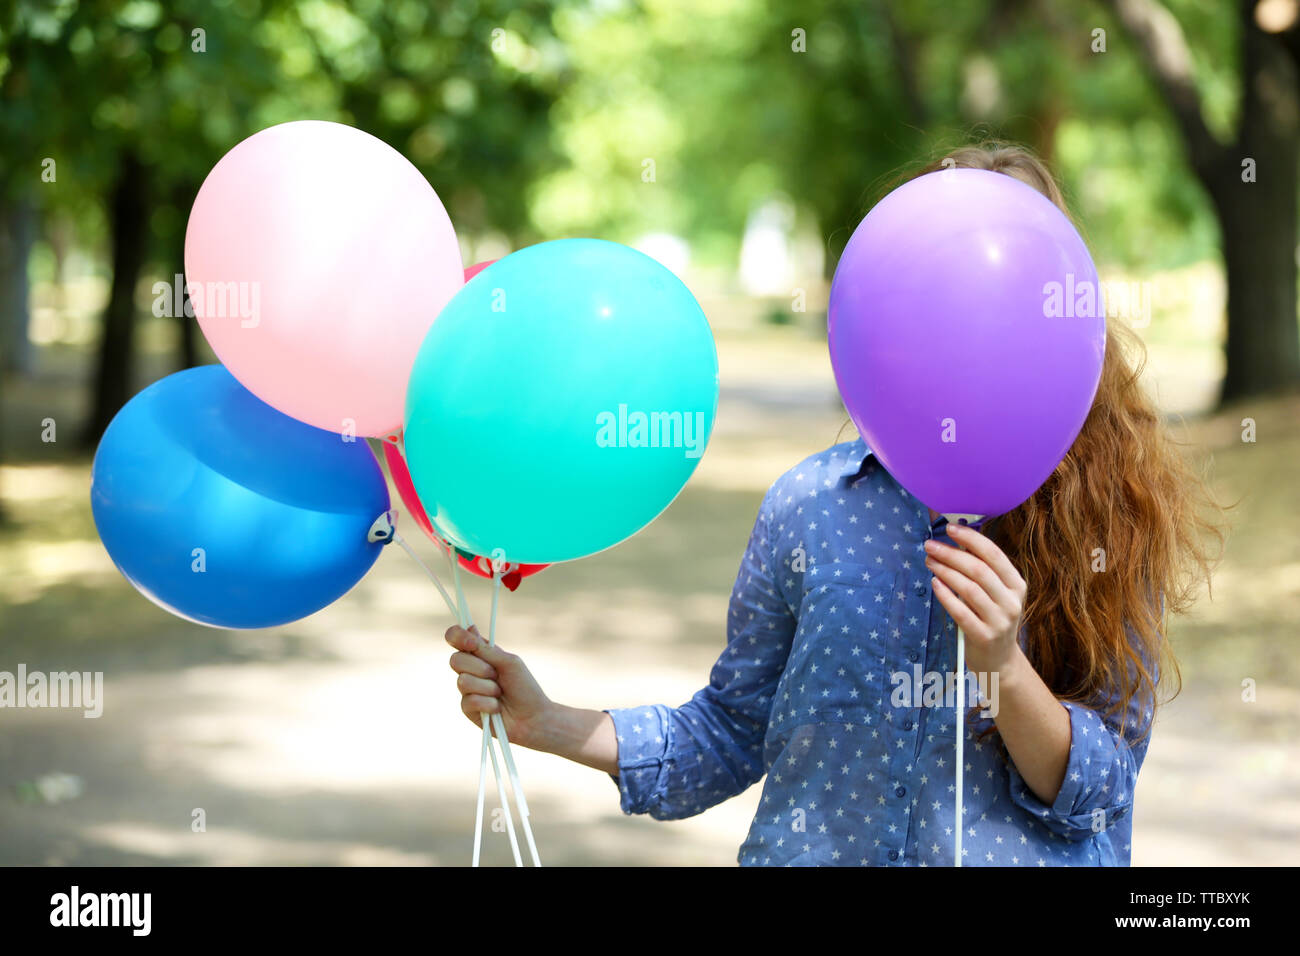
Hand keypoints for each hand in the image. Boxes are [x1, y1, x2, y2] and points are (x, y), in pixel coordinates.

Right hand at [445, 625, 555, 751]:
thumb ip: (486, 649)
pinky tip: (497, 708)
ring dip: (488, 687)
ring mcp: (467, 689)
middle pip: (455, 659)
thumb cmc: (524, 687)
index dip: (457, 637)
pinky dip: (488, 704)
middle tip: (497, 675)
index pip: (455, 637)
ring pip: (462, 681)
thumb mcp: (508, 662)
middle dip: (480, 668)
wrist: (533, 717)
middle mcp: (470, 669)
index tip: (472, 644)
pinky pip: (469, 700)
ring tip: (500, 693)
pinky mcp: (467, 708)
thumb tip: (469, 627)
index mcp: (480, 654)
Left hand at [923, 523, 1027, 676]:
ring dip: (945, 571)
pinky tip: (934, 584)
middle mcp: (1012, 602)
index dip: (971, 539)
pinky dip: (946, 595)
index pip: (994, 554)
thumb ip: (983, 571)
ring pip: (969, 588)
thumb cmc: (992, 618)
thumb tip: (957, 541)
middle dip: (951, 554)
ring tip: (929, 561)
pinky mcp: (984, 636)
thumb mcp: (997, 594)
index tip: (950, 528)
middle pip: (979, 570)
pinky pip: (961, 611)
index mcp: (1017, 585)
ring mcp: (999, 620)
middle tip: (931, 545)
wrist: (1000, 660)